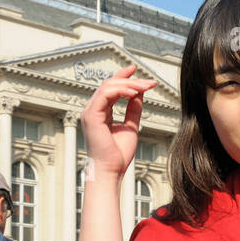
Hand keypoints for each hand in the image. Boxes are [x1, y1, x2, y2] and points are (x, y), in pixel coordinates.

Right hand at [79, 65, 155, 181]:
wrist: (112, 171)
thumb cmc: (118, 155)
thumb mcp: (131, 127)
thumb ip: (133, 110)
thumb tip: (139, 94)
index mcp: (100, 113)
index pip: (110, 89)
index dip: (123, 77)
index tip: (136, 69)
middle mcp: (93, 110)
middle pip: (110, 85)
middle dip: (131, 80)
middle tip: (149, 82)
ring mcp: (90, 112)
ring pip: (108, 87)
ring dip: (129, 84)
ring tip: (145, 87)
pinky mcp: (91, 116)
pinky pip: (105, 95)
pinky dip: (121, 91)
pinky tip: (134, 93)